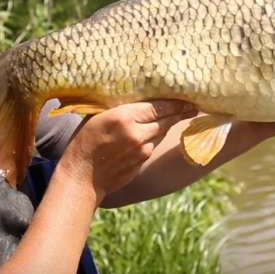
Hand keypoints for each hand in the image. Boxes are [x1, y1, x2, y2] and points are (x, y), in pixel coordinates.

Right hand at [58, 100, 195, 203]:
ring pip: (162, 133)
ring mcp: (143, 150)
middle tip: (192, 106)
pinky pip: (153, 145)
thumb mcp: (97, 116)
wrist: (82, 176)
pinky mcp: (143, 162)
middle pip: (167, 119)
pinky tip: (153, 133)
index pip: (158, 106)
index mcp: (125, 117)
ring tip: (177, 116)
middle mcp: (138, 133)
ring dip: (167, 125)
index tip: (187, 98)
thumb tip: (140, 99)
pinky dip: (155, 137)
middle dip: (180, 113)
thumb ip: (120, 108)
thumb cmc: (85, 141)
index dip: (175, 102)